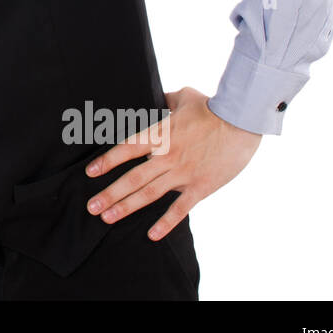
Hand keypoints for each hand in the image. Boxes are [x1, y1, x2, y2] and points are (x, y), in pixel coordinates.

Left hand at [84, 86, 261, 240]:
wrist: (242, 121)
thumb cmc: (213, 107)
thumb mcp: (184, 97)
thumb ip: (166, 100)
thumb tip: (157, 97)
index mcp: (160, 134)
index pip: (126, 149)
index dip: (106, 161)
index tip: (90, 173)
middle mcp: (167, 156)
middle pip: (132, 178)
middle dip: (109, 193)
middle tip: (91, 207)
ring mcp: (183, 173)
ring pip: (149, 194)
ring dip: (126, 207)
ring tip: (107, 218)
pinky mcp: (200, 186)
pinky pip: (180, 209)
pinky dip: (166, 223)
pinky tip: (152, 235)